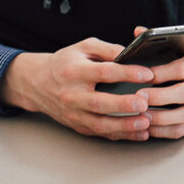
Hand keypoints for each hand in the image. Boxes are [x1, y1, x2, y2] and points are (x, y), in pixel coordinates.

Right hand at [0, 38, 157, 140]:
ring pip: (99, 124)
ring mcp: (74, 113)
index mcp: (74, 72)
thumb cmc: (65, 63)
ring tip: (146, 123)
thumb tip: (132, 54)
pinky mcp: (77, 125)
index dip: (127, 73)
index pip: (103, 73)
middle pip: (99, 103)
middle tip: (145, 103)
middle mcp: (72, 95)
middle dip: (123, 105)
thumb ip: (108, 49)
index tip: (147, 74)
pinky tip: (139, 133)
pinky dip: (121, 135)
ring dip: (124, 126)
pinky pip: (100, 133)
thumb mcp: (84, 48)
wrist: (37, 83)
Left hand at [138, 35, 183, 139]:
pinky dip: (164, 131)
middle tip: (138, 97)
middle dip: (159, 96)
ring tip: (140, 115)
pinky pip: (182, 129)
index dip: (162, 72)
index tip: (142, 74)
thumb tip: (139, 31)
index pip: (183, 67)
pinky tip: (148, 128)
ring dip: (160, 118)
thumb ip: (165, 43)